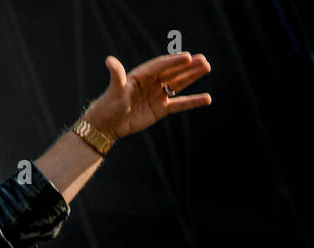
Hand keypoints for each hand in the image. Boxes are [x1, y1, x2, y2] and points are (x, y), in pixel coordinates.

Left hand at [83, 51, 211, 140]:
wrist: (106, 126)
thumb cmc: (108, 106)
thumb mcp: (114, 90)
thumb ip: (117, 75)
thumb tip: (109, 60)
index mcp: (141, 75)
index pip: (160, 65)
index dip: (173, 61)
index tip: (187, 57)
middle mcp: (151, 83)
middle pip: (173, 72)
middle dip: (188, 66)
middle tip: (203, 60)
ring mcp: (157, 95)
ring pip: (178, 84)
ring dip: (192, 76)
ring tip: (206, 67)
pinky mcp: (160, 109)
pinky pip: (179, 104)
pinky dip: (192, 101)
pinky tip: (207, 98)